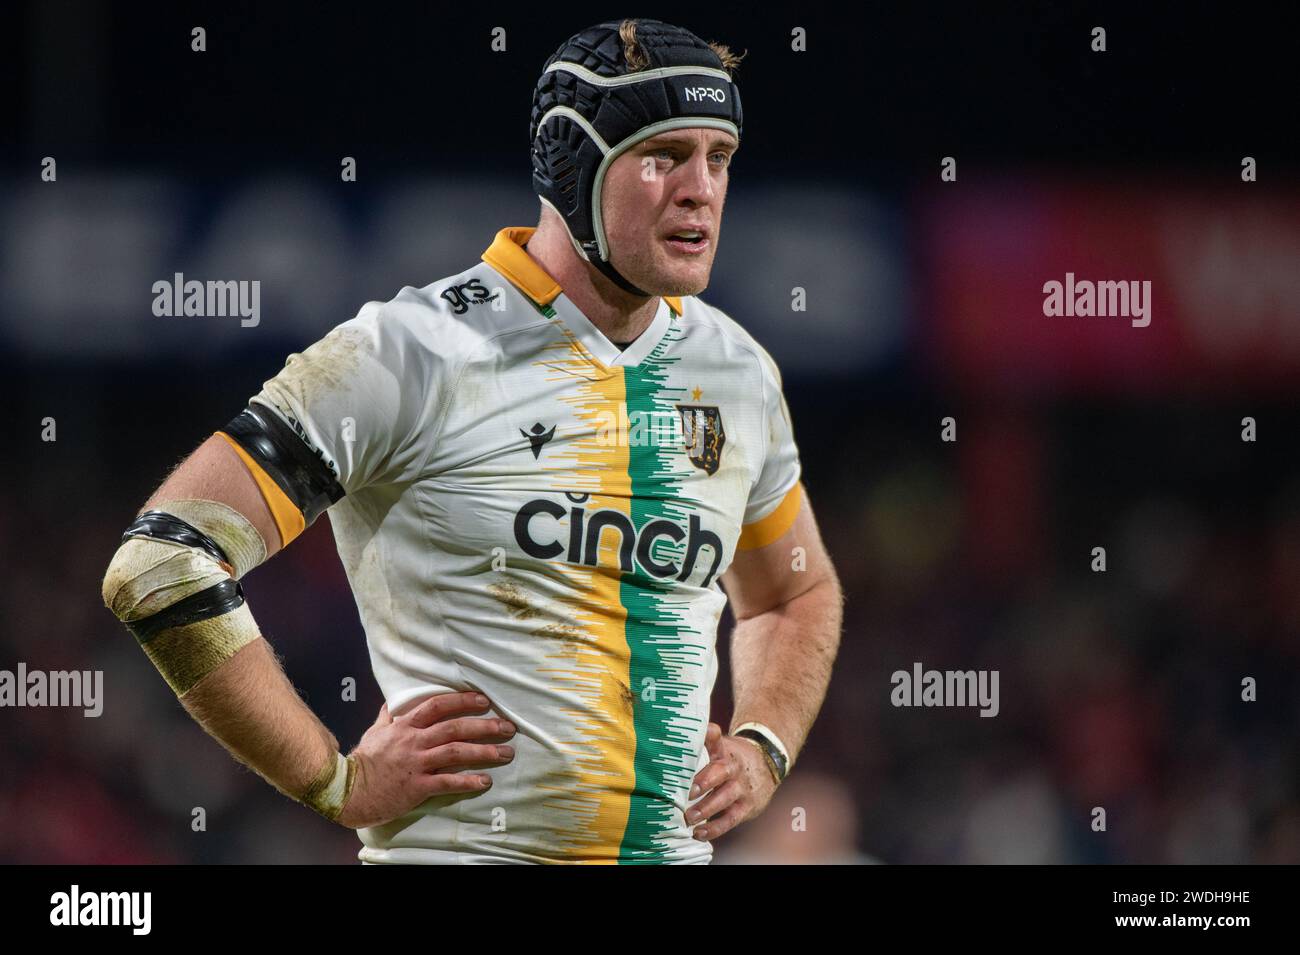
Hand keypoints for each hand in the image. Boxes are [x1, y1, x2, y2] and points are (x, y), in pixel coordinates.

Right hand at [335, 691, 515, 829]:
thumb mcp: (374, 732)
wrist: (347, 790)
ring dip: (484, 752)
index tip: (483, 700)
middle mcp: (414, 741)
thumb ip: (388, 716)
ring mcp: (416, 764)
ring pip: (456, 753)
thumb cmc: (362, 761)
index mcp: (405, 726)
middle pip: (455, 728)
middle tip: (508, 727)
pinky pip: (447, 782)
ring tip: (506, 754)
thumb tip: (393, 702)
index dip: (462, 701)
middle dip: (484, 726)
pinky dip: (468, 781)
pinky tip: (485, 781)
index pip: (438, 706)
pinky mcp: (417, 787)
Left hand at [684, 722, 778, 841]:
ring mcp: (741, 788)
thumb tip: (669, 739)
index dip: (709, 737)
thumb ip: (699, 746)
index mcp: (724, 750)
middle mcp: (733, 768)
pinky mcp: (746, 807)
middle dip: (705, 781)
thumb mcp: (720, 747)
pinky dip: (714, 828)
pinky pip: (730, 819)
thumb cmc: (730, 759)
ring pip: (725, 798)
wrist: (766, 766)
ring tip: (689, 817)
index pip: (717, 740)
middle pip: (721, 771)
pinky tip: (698, 833)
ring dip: (706, 808)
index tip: (702, 737)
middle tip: (688, 791)